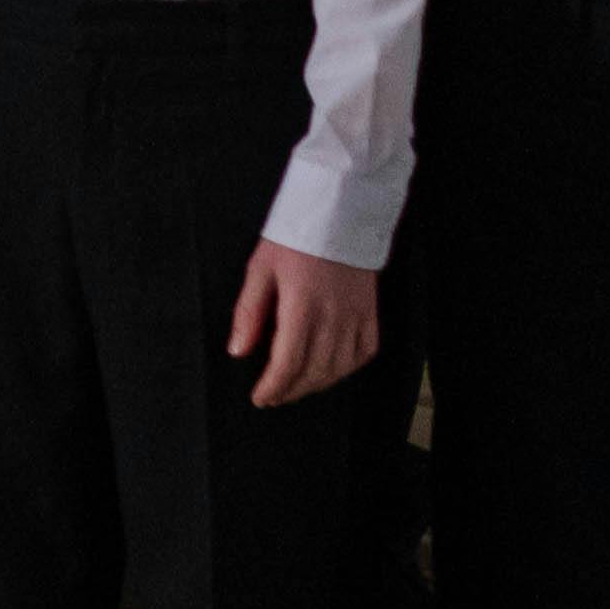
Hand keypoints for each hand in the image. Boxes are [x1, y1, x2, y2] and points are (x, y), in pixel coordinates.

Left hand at [223, 240, 378, 407]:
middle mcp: (333, 317)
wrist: (338, 210)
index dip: (273, 387)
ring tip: (296, 387)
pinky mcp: (371, 312)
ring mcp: (356, 316)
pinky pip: (363, 352)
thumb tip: (238, 351)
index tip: (260, 397)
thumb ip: (249, 313)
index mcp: (302, 306)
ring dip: (316, 384)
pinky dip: (347, 368)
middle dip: (291, 391)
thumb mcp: (260, 269)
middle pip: (313, 371)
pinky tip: (331, 370)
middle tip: (273, 396)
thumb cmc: (294, 237)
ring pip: (339, 368)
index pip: (288, 363)